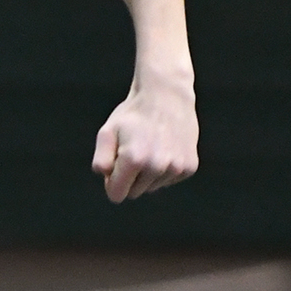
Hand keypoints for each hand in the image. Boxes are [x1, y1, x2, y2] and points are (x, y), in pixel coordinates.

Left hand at [92, 88, 198, 202]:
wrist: (167, 95)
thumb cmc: (133, 114)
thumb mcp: (108, 132)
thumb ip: (101, 160)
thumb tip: (107, 178)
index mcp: (133, 160)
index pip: (116, 195)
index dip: (112, 182)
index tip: (115, 166)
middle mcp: (156, 166)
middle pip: (134, 192)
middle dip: (130, 177)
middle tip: (135, 149)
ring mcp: (175, 168)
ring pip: (152, 187)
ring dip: (148, 173)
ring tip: (151, 145)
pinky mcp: (189, 167)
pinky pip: (168, 180)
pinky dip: (165, 169)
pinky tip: (165, 147)